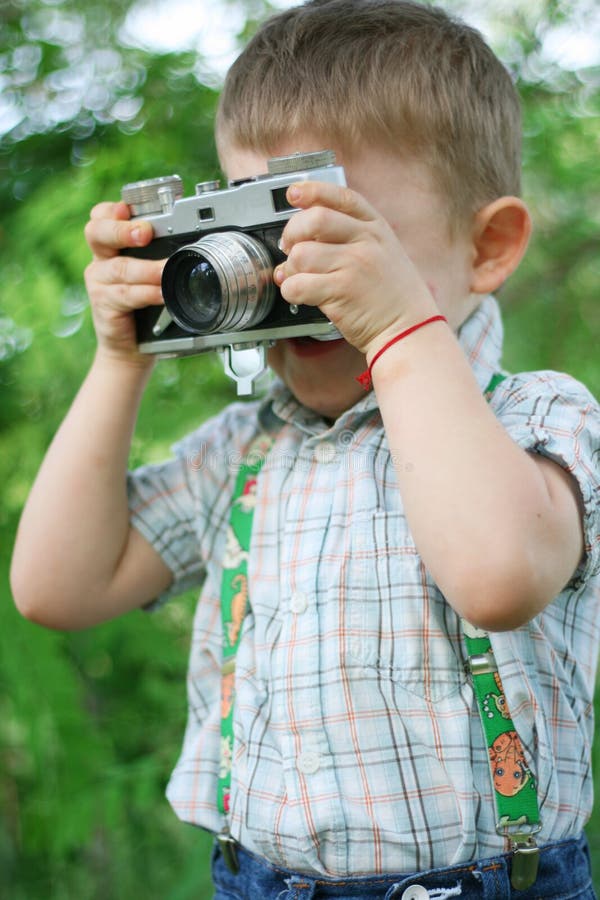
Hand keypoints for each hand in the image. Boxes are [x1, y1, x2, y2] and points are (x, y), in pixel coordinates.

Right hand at [84, 200, 164, 364]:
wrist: (130, 346)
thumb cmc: (144, 304)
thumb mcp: (150, 273)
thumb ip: (161, 254)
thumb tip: (196, 240)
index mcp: (111, 245)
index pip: (102, 217)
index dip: (112, 210)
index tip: (127, 208)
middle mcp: (101, 260)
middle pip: (98, 234)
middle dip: (121, 230)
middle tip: (144, 232)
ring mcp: (99, 282)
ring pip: (120, 268)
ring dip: (146, 268)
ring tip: (165, 270)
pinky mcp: (104, 304)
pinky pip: (125, 295)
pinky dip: (146, 293)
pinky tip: (161, 293)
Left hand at [274, 181, 437, 356]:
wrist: (410, 330)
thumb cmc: (393, 297)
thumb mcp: (384, 254)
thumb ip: (351, 238)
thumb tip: (304, 238)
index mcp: (376, 228)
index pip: (340, 197)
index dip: (312, 191)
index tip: (293, 194)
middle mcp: (366, 242)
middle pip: (314, 219)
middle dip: (292, 233)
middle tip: (290, 248)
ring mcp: (354, 266)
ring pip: (301, 254)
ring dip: (290, 268)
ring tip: (299, 278)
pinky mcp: (341, 292)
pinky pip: (298, 284)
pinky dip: (290, 290)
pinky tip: (300, 294)